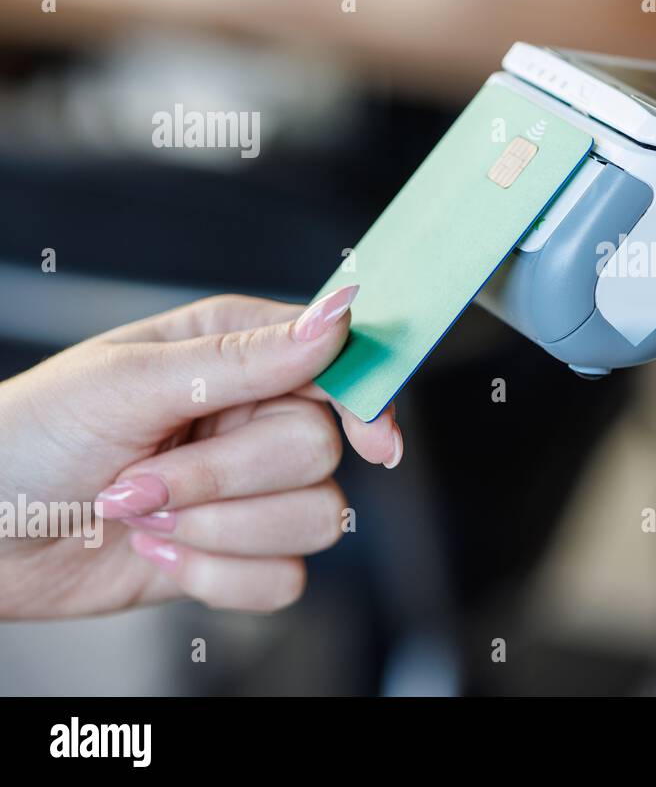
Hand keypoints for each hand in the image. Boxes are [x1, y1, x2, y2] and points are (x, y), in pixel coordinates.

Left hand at [0, 286, 401, 618]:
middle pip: (320, 452)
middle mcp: (253, 415)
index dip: (367, 404)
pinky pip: (285, 579)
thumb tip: (337, 320)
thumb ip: (243, 357)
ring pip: (314, 520)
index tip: (377, 444)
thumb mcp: (128, 382)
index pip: (340, 367)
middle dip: (227, 479)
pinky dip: (216, 578)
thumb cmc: (30, 437)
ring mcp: (248, 489)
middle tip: (148, 480)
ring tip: (144, 516)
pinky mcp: (237, 553)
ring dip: (217, 532)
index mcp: (236, 351)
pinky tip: (160, 555)